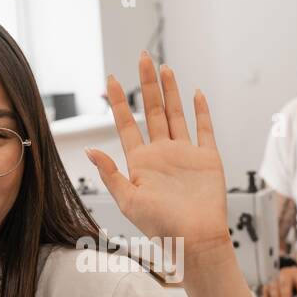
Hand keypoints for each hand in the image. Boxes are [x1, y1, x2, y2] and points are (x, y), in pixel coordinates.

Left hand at [87, 52, 229, 254]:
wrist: (195, 240)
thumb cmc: (161, 227)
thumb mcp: (128, 201)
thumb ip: (110, 174)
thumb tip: (89, 150)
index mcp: (141, 162)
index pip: (127, 124)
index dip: (119, 102)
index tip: (110, 79)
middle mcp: (162, 154)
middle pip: (153, 111)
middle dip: (147, 84)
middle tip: (143, 57)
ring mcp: (185, 154)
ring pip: (176, 115)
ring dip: (171, 91)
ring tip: (165, 68)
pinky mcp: (207, 159)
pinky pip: (204, 129)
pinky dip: (201, 111)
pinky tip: (197, 93)